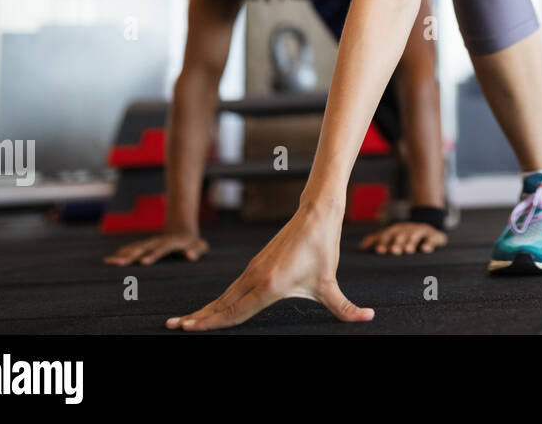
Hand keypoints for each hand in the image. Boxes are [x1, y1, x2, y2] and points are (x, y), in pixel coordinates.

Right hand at [104, 232, 209, 265]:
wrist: (183, 231)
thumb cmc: (194, 244)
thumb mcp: (201, 246)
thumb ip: (197, 250)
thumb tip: (189, 255)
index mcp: (172, 242)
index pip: (162, 249)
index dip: (153, 255)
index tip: (143, 262)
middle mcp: (158, 241)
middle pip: (143, 248)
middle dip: (131, 256)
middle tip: (118, 264)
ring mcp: (149, 242)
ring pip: (134, 248)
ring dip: (121, 255)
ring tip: (109, 262)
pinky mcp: (144, 245)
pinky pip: (130, 249)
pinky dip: (120, 254)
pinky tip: (109, 260)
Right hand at [166, 205, 371, 330]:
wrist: (316, 214)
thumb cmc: (322, 248)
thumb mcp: (330, 283)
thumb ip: (345, 307)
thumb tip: (368, 317)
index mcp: (269, 286)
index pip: (234, 312)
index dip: (211, 323)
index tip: (189, 329)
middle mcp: (255, 278)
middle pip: (221, 305)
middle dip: (198, 318)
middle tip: (173, 327)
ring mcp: (253, 270)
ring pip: (224, 295)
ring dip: (205, 309)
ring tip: (185, 321)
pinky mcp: (255, 264)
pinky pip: (232, 287)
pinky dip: (218, 299)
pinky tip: (212, 308)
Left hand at [359, 221, 447, 254]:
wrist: (428, 227)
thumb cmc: (405, 236)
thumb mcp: (391, 235)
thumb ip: (376, 240)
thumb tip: (361, 247)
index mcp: (396, 230)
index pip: (388, 235)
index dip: (383, 242)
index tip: (379, 251)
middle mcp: (408, 229)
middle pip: (401, 235)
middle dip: (397, 243)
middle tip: (393, 251)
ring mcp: (421, 231)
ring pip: (415, 236)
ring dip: (411, 243)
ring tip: (408, 251)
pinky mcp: (434, 235)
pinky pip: (431, 238)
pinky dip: (429, 243)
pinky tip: (426, 250)